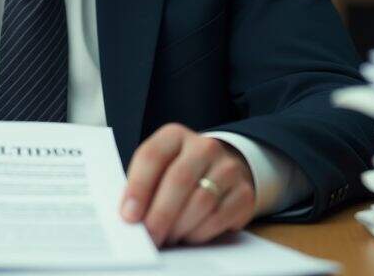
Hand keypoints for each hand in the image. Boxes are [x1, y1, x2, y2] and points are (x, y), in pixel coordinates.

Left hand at [119, 124, 254, 246]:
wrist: (220, 172)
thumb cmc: (178, 175)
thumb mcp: (158, 171)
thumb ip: (143, 189)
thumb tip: (131, 218)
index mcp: (174, 136)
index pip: (152, 156)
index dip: (138, 188)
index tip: (129, 216)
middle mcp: (204, 147)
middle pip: (178, 179)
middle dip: (160, 214)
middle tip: (149, 237)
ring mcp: (227, 167)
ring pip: (201, 201)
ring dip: (179, 226)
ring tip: (167, 237)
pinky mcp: (244, 192)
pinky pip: (219, 217)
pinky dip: (200, 232)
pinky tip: (189, 235)